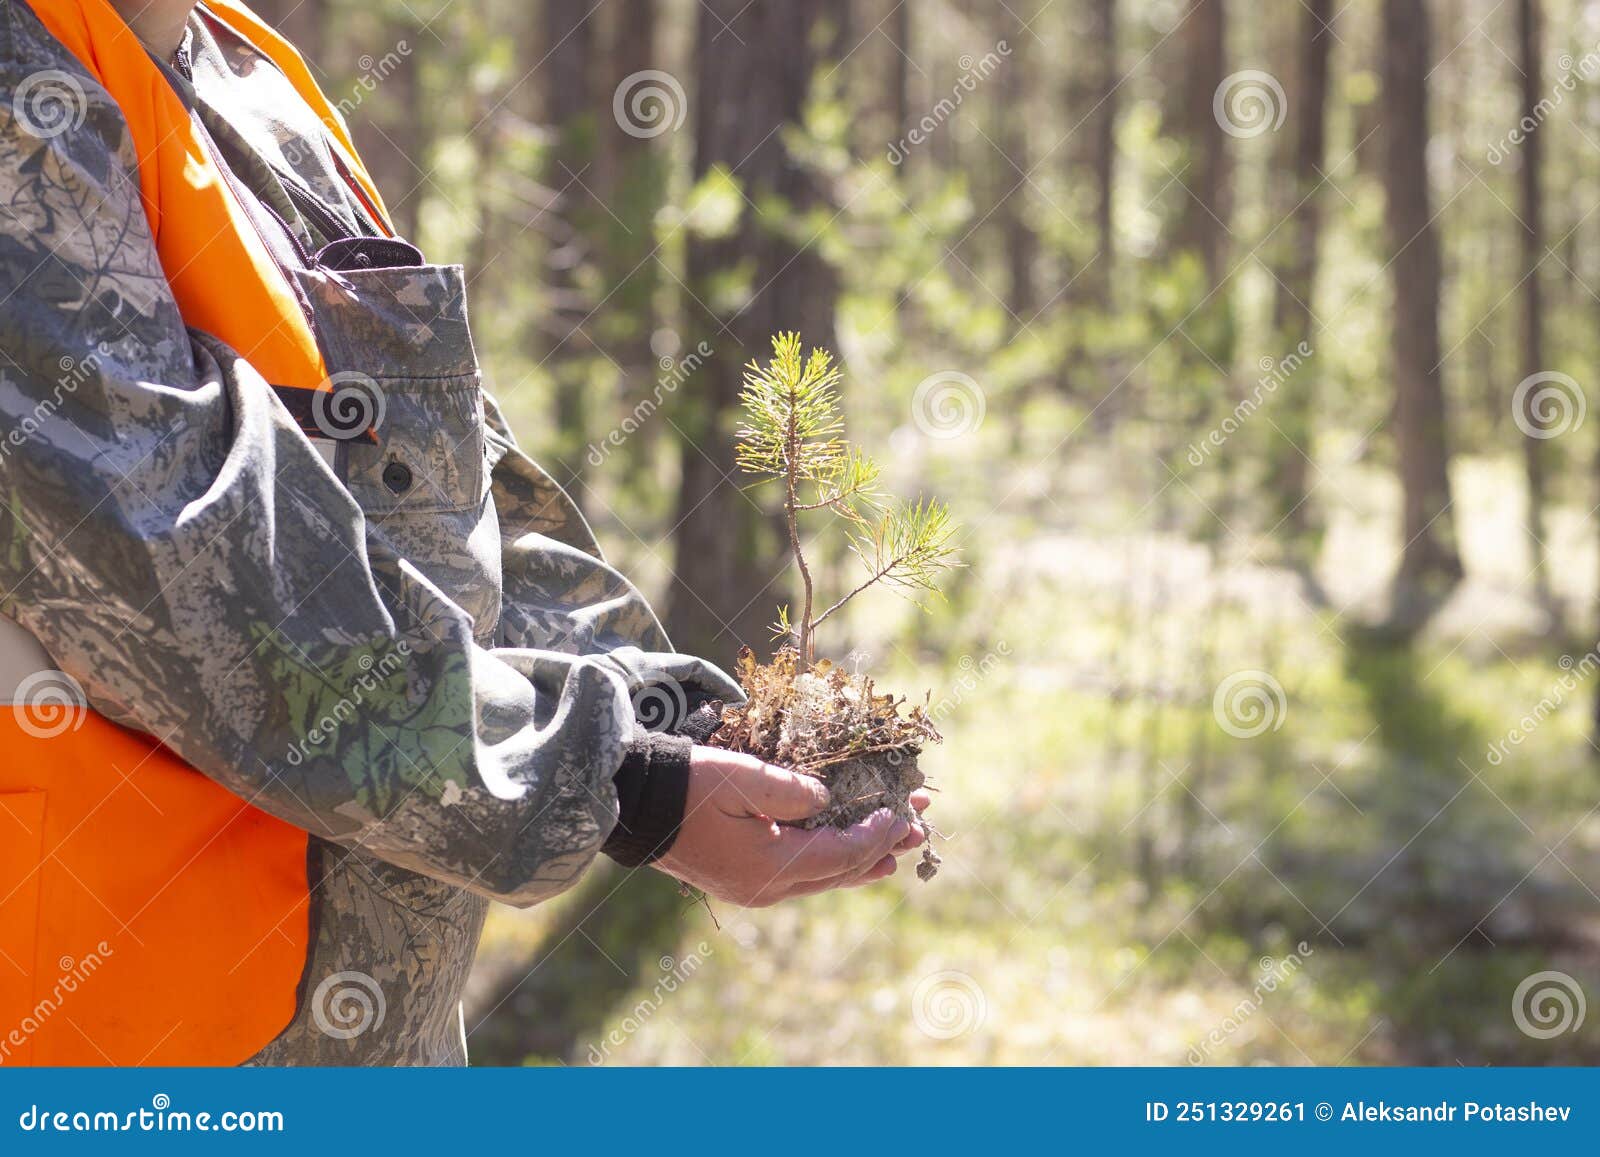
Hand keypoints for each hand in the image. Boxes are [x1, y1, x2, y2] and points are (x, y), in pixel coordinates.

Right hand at [653, 746, 929, 906]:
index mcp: (771, 867)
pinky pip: (802, 877)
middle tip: (918, 829)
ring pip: (823, 879)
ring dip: (861, 860)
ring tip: (895, 851)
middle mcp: (768, 889)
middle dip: (882, 849)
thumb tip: (827, 801)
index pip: (843, 855)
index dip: (877, 835)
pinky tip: (846, 858)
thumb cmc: (688, 786)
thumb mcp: (743, 778)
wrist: (636, 807)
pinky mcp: (745, 882)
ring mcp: (755, 890)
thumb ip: (793, 791)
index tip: (903, 815)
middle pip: (840, 872)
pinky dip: (832, 864)